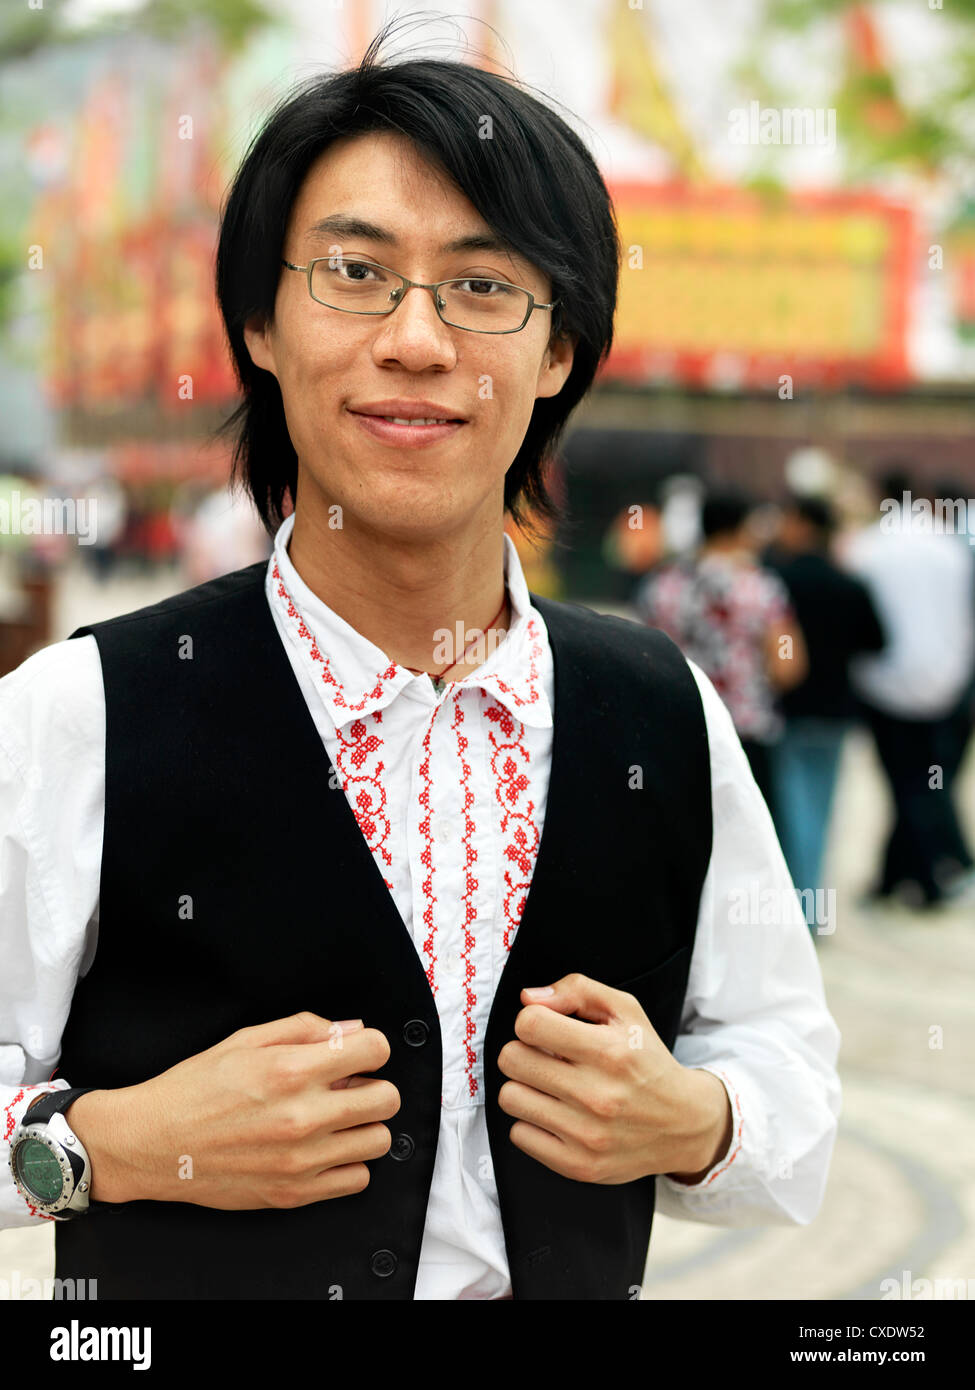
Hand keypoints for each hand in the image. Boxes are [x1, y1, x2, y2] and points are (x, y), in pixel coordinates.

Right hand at [65, 1013, 399, 1209]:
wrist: (151, 1143)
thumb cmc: (192, 1091)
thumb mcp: (246, 1041)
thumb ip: (305, 1029)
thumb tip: (350, 1030)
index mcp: (291, 1071)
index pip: (375, 1050)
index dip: (371, 1047)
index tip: (359, 1053)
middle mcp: (302, 1117)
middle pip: (387, 1099)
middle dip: (373, 1085)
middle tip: (350, 1087)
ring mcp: (301, 1160)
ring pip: (379, 1140)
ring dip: (364, 1126)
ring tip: (337, 1119)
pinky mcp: (294, 1193)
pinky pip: (357, 1179)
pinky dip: (349, 1162)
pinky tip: (325, 1149)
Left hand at [497, 974, 732, 1184]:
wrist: (684, 1124)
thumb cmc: (648, 1061)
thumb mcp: (625, 1011)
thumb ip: (577, 990)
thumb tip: (528, 998)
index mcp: (608, 1051)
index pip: (530, 1025)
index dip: (531, 1021)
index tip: (545, 1029)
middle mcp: (597, 1094)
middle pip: (511, 1059)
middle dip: (523, 1051)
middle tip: (545, 1057)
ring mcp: (586, 1134)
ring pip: (509, 1097)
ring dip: (525, 1087)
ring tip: (550, 1086)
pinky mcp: (579, 1165)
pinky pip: (519, 1135)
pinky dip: (532, 1122)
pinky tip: (556, 1114)